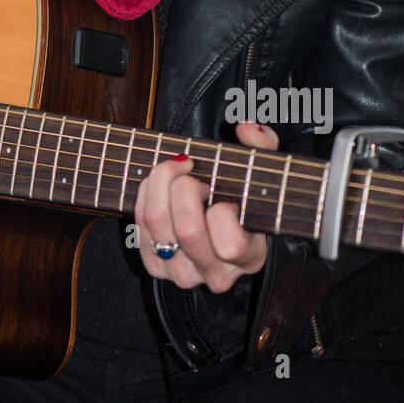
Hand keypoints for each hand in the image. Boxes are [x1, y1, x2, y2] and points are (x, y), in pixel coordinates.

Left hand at [134, 120, 279, 291]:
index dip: (222, 210)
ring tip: (179, 176)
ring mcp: (183, 274)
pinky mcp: (155, 266)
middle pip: (187, 229)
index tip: (226, 196)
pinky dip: (146, 193)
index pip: (230, 244)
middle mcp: (216, 274)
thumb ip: (263, 144)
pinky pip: (140, 222)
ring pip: (157, 221)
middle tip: (194, 175)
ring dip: (162, 183)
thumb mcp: (262, 168)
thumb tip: (246, 128)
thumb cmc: (243, 194)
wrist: (219, 218)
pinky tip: (162, 186)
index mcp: (249, 257)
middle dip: (186, 186)